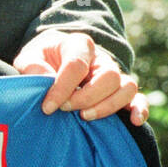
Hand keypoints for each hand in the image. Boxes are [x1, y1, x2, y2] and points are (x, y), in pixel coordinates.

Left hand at [14, 31, 148, 126]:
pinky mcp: (119, 91)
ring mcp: (113, 74)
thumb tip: (44, 81)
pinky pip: (138, 98)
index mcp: (79, 44)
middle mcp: (101, 58)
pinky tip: (134, 122)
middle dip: (86, 97)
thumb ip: (31, 68)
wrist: (51, 62)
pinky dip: (139, 109)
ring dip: (107, 106)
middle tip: (65, 109)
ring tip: (85, 117)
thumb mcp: (28, 58)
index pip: (77, 65)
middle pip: (108, 76)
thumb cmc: (40, 61)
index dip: (62, 88)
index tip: (47, 107)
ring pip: (126, 87)